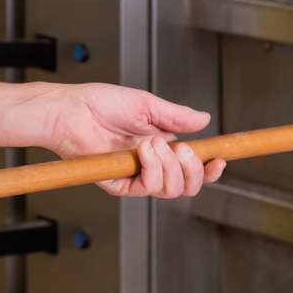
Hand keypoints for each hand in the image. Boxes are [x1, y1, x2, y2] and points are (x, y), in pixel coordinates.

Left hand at [31, 83, 225, 198]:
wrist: (72, 109)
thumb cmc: (100, 103)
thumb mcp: (146, 104)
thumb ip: (176, 116)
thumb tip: (204, 119)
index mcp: (161, 147)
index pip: (192, 168)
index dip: (209, 169)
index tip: (220, 159)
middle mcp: (151, 165)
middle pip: (187, 186)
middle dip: (194, 170)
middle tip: (184, 149)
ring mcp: (136, 176)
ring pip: (171, 189)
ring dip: (169, 166)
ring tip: (153, 143)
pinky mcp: (120, 184)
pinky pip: (147, 188)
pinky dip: (152, 170)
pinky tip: (144, 151)